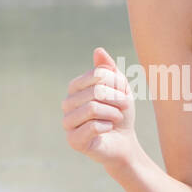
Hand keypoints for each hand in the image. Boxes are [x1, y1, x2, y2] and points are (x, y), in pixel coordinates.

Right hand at [61, 47, 138, 167]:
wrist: (124, 141)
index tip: (124, 93)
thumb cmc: (120, 113)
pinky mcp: (73, 140)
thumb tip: (98, 50)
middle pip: (95, 91)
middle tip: (124, 107)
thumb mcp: (120, 88)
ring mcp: (67, 122)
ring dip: (112, 113)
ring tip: (116, 118)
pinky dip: (107, 126)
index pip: (97, 74)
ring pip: (92, 108)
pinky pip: (92, 127)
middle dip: (116, 99)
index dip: (115, 83)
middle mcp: (67, 103)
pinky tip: (108, 129)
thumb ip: (110, 69)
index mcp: (75, 87)